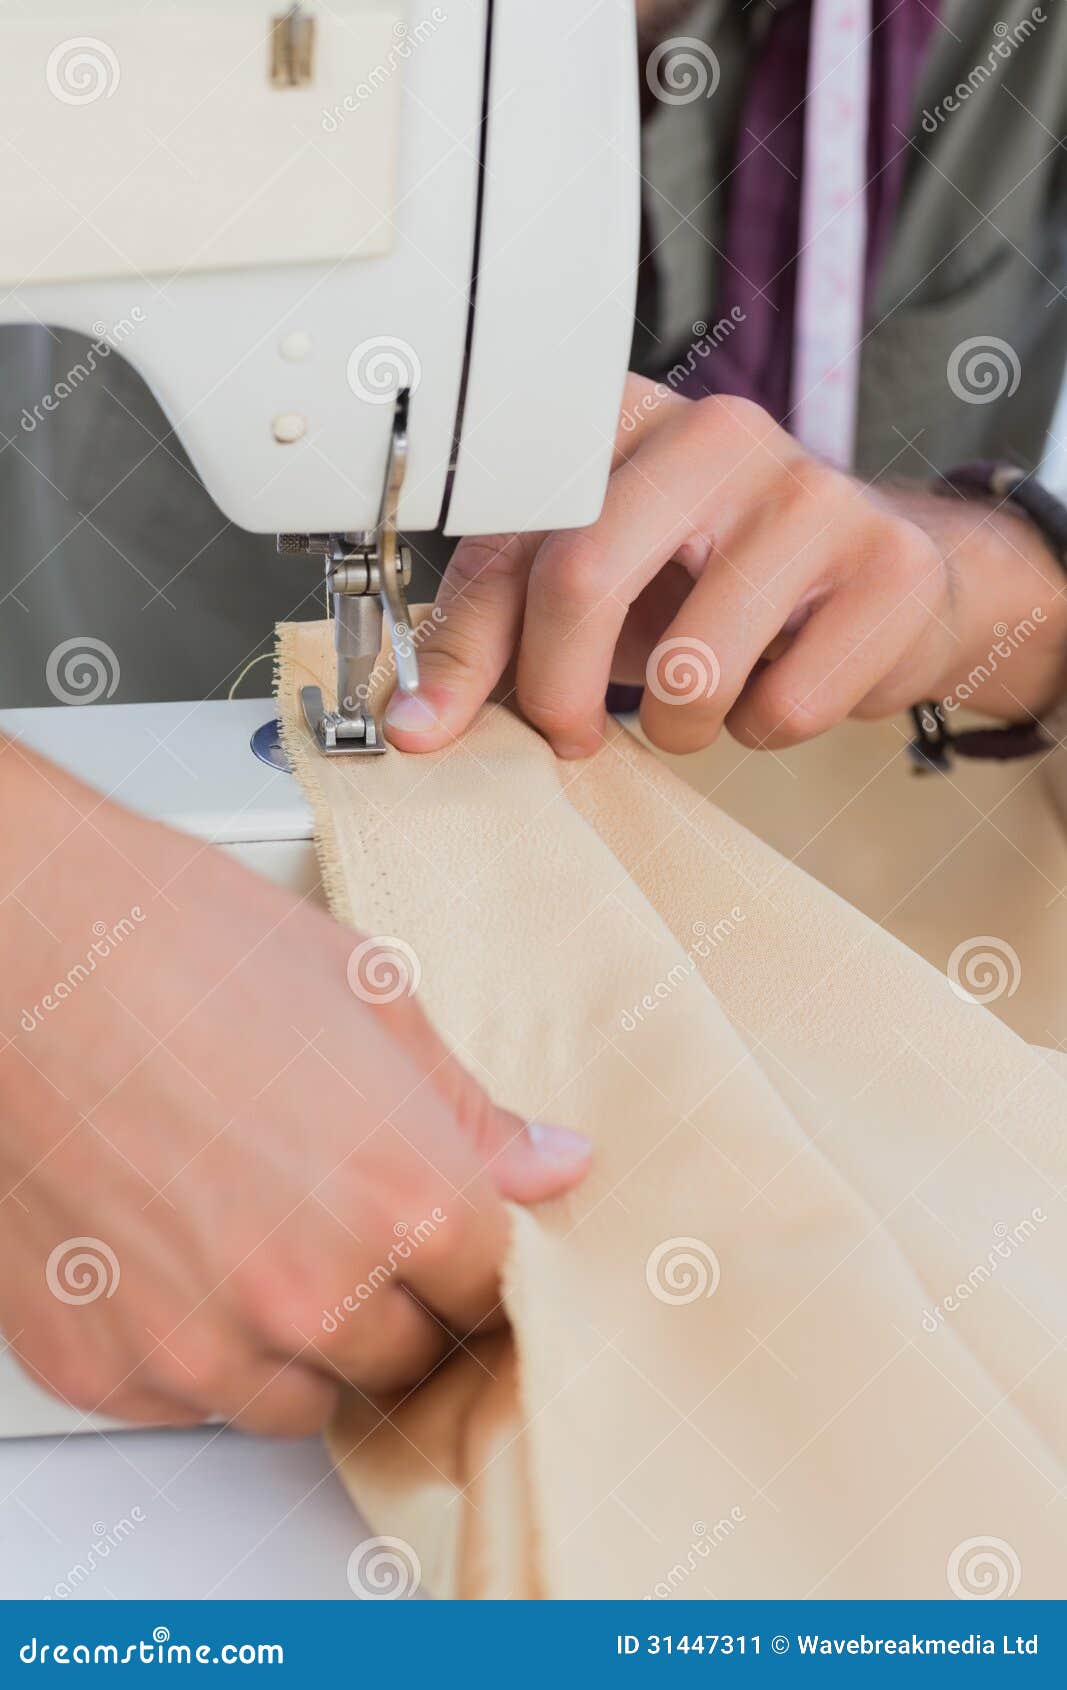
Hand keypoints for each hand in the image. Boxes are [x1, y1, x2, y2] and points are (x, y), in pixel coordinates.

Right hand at [0, 746, 589, 1434]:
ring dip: (303, 1343)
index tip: (450, 1232)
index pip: (494, 1291)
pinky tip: (175, 1249)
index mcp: (403, 1199)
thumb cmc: (177, 943)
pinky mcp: (104, 1365)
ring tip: (258, 1232)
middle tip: (346, 1219)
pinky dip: (197, 1347)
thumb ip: (468, 1107)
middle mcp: (310, 1293)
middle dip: (397, 1299)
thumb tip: (551, 1164)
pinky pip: (189, 1401)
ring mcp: (200, 1342)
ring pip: (303, 1401)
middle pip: (407, 1358)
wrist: (16, 944)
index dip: (473, 1253)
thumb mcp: (364, 993)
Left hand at [386, 376, 1066, 757]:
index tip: (435, 730)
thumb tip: (414, 726)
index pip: (505, 532)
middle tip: (574, 734)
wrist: (878, 582)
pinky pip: (786, 708)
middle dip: (560, 696)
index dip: (466, 650)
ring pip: (690, 667)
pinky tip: (777, 682)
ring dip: (675, 728)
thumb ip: (492, 638)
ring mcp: (812, 492)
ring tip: (696, 697)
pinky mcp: (888, 568)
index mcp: (619, 420)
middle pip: (583, 578)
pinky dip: (764, 730)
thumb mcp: (589, 588)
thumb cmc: (710, 581)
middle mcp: (714, 431)